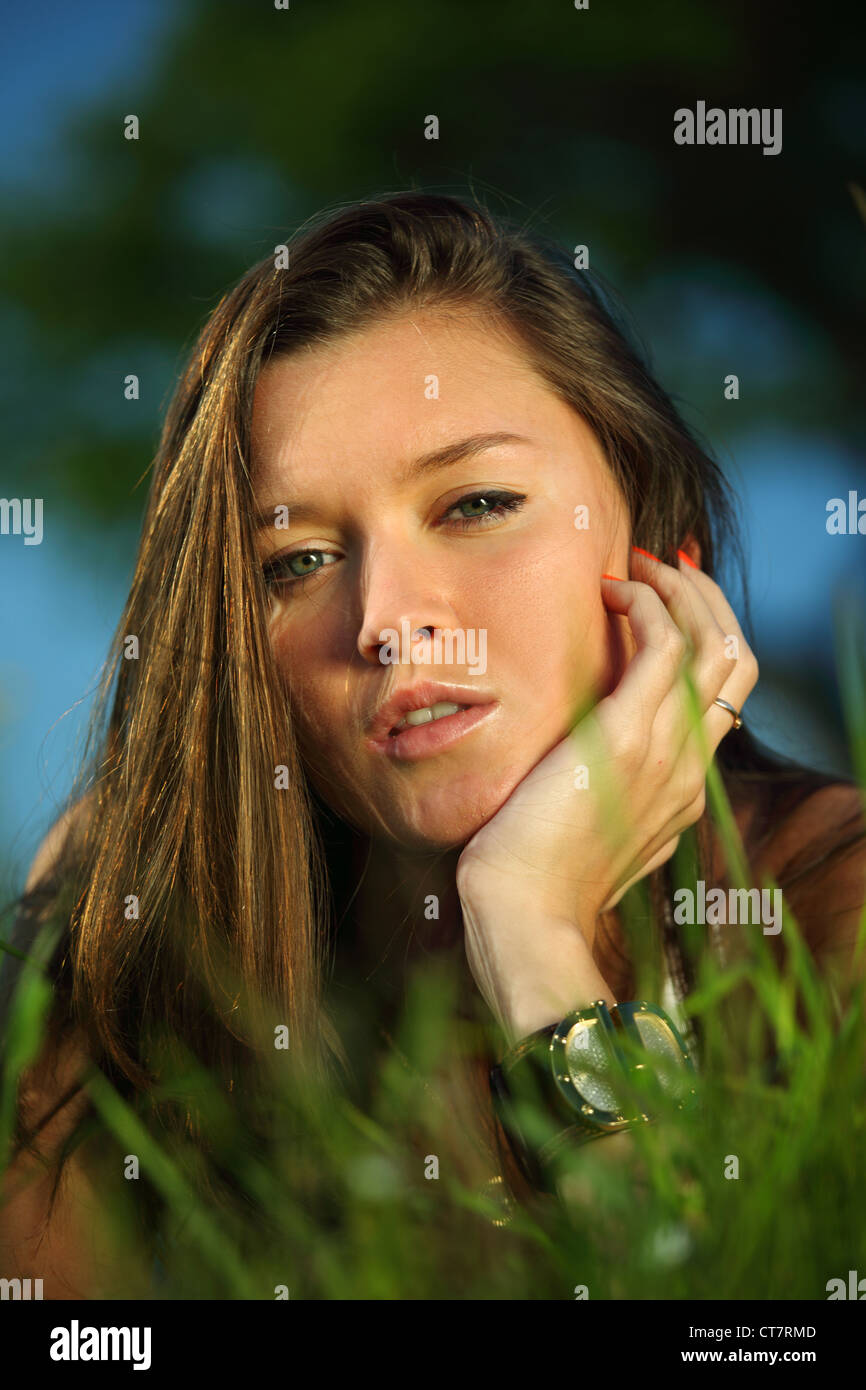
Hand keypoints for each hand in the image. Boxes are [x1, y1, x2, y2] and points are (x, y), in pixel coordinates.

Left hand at [456, 551, 757, 1029]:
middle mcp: (689, 767)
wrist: (521, 915)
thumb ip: (599, 796)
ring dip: (681, 589)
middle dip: (708, 601)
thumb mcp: (580, 834)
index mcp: (682, 791)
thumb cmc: (531, 880)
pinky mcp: (628, 735)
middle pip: (738, 660)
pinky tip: (610, 589)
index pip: (722, 696)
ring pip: (716, 642)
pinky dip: (648, 603)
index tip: (666, 602)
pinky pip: (666, 644)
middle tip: (662, 567)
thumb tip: (577, 764)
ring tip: (636, 565)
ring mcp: (667, 751)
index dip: (707, 637)